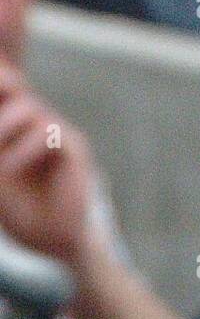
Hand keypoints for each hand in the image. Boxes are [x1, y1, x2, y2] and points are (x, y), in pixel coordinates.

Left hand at [0, 65, 95, 268]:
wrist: (54, 240)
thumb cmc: (19, 209)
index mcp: (10, 126)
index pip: (4, 88)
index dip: (0, 78)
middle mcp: (32, 122)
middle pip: (13, 83)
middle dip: (0, 82)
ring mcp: (54, 131)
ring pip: (27, 106)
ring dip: (2, 127)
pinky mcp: (72, 147)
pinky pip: (48, 132)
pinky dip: (22, 150)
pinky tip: (8, 171)